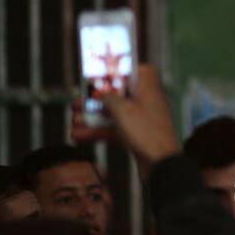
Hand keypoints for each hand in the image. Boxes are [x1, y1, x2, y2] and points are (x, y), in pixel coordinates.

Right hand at [72, 65, 179, 181]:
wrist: (161, 165)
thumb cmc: (146, 132)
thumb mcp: (122, 110)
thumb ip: (109, 97)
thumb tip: (103, 91)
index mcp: (149, 87)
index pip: (138, 69)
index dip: (120, 70)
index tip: (103, 73)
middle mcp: (146, 100)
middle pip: (119, 94)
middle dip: (96, 100)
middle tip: (77, 104)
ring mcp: (141, 119)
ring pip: (114, 114)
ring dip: (93, 118)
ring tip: (73, 122)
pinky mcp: (137, 136)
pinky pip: (115, 130)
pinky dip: (99, 132)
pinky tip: (79, 136)